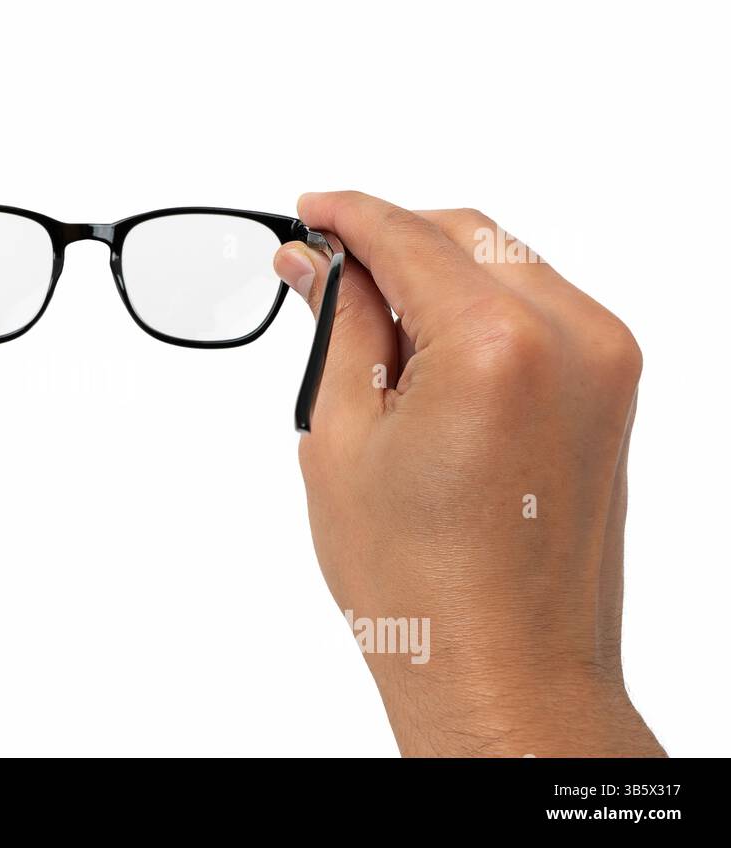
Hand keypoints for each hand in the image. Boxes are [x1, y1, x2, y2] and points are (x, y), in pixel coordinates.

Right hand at [275, 191, 661, 756]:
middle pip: (465, 233)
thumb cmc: (420, 585)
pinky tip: (426, 346)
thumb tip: (313, 266)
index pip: (408, 236)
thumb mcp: (343, 440)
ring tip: (368, 322)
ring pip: (506, 263)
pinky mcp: (613, 390)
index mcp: (496, 344)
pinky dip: (479, 306)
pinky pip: (539, 307)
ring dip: (435, 271)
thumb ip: (336, 330)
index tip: (308, 212)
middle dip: (389, 239)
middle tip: (322, 270)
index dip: (346, 215)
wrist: (506, 672)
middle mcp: (571, 336)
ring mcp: (607, 362)